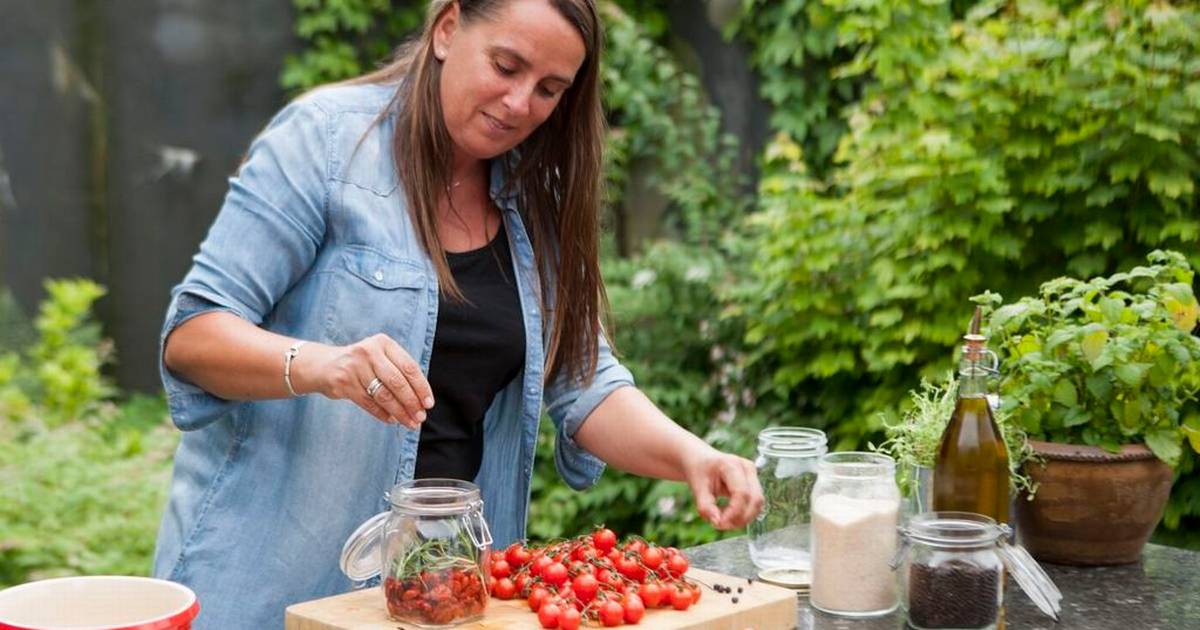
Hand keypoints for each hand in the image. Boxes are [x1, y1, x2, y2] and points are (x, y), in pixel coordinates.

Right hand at [293, 334, 433, 428]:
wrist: (324, 365)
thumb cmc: (362, 364)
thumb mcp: (380, 357)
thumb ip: (399, 372)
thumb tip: (421, 400)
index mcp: (383, 343)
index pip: (409, 367)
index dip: (421, 387)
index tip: (428, 404)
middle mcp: (369, 352)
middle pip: (397, 382)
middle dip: (411, 403)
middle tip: (420, 417)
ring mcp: (354, 367)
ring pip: (383, 395)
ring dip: (399, 412)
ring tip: (409, 422)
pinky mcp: (343, 383)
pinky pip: (368, 403)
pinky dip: (382, 414)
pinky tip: (392, 420)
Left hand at [682, 448, 763, 529]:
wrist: (700, 460)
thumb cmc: (699, 470)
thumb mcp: (696, 487)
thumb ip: (705, 506)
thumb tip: (717, 522)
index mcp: (732, 465)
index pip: (741, 493)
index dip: (733, 513)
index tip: (719, 523)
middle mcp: (747, 468)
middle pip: (755, 499)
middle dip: (740, 518)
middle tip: (720, 525)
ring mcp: (753, 475)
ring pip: (758, 504)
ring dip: (743, 518)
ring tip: (722, 521)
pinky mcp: (754, 484)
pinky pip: (754, 504)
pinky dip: (743, 515)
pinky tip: (728, 515)